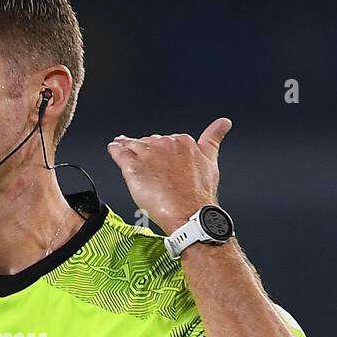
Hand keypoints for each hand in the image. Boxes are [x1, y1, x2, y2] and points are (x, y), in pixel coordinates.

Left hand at [106, 118, 232, 233]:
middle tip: (143, 162)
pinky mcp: (133, 168)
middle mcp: (165, 145)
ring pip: (133, 146)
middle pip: (149, 142)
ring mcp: (148, 155)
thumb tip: (224, 122)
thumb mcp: (210, 162)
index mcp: (183, 141)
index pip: (166, 140)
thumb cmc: (199, 195)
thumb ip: (213, 139)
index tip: (158, 156)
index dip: (160, 148)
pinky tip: (113, 148)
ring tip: (120, 146)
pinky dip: (115, 150)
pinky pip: (120, 154)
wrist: (189, 214)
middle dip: (146, 151)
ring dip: (126, 146)